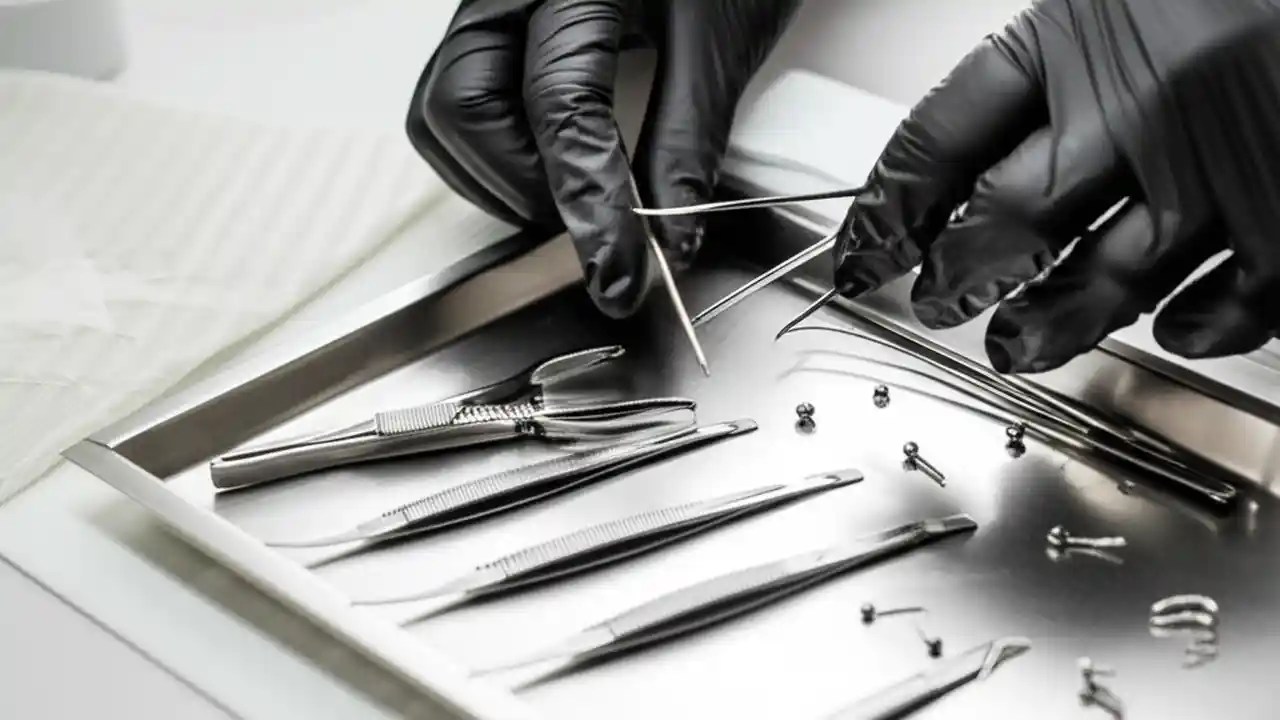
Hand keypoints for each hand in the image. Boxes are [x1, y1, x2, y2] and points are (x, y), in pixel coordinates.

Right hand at [408, 0, 797, 318]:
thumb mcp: (718, 43)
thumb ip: (687, 141)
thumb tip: (667, 236)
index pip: (562, 108)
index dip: (588, 203)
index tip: (616, 269)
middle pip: (464, 105)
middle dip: (523, 187)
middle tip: (589, 227)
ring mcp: (493, 2)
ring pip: (443, 107)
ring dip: (497, 178)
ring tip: (566, 200)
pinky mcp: (493, 23)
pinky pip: (451, 96)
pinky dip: (488, 152)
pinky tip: (540, 167)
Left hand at [833, 0, 1279, 372]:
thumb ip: (1057, 55)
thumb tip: (971, 151)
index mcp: (1083, 29)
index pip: (941, 135)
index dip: (889, 206)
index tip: (864, 251)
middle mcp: (1141, 106)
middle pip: (1006, 220)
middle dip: (957, 275)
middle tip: (934, 303)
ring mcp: (1219, 174)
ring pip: (1102, 282)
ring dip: (1048, 325)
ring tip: (1014, 344)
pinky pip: (1232, 304)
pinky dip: (1195, 327)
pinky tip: (1170, 328)